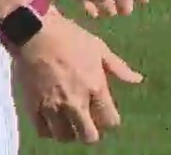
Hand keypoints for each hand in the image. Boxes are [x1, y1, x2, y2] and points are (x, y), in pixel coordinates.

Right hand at [14, 8, 143, 143]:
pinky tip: (53, 121)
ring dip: (71, 132)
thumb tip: (138, 80)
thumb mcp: (99, 48)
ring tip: (70, 122)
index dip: (111, 121)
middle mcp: (75, 102)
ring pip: (65, 137)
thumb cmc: (70, 37)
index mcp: (95, 87)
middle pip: (89, 135)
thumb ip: (119, 68)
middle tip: (89, 123)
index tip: (106, 115)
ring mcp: (53, 107)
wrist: (35, 33)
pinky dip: (50, 130)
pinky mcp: (33, 108)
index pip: (110, 120)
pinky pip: (43, 132)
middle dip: (92, 132)